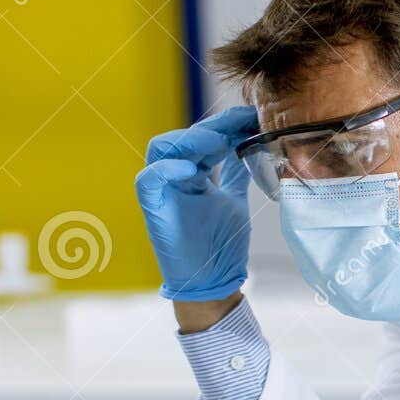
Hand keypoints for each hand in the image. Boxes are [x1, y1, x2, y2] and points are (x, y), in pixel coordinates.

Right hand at [135, 106, 257, 300]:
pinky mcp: (154, 211)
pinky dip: (164, 170)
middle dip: (213, 127)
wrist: (214, 283)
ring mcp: (163, 193)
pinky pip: (147, 181)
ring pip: (161, 150)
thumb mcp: (234, 199)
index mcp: (192, 174)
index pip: (204, 138)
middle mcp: (174, 179)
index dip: (225, 124)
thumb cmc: (220, 245)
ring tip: (218, 142)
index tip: (251, 115)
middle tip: (240, 123)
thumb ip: (236, 173)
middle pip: (184, 138)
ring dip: (190, 140)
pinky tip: (190, 169)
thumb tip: (250, 145)